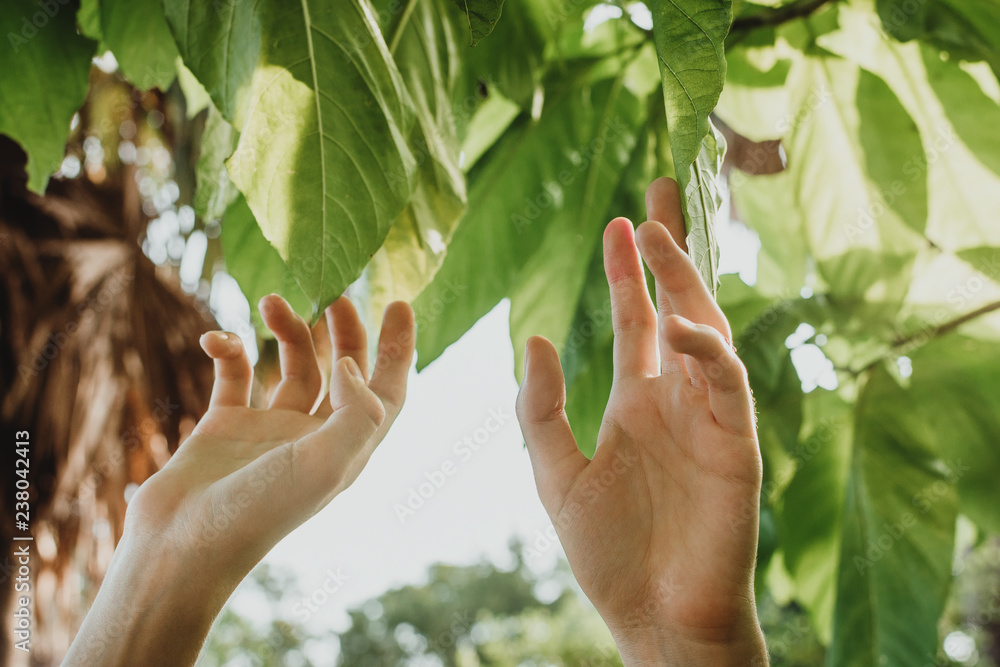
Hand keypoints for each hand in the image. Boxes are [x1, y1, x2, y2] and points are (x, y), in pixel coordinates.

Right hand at [65, 295, 414, 665]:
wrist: (181, 547)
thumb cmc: (259, 512)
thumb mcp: (326, 465)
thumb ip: (356, 412)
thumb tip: (353, 365)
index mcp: (348, 449)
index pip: (388, 391)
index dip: (399, 349)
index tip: (399, 302)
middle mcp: (314, 437)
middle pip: (343, 371)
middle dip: (344, 331)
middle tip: (335, 295)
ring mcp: (270, 431)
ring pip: (291, 366)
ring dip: (286, 331)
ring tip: (271, 301)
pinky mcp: (225, 426)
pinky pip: (233, 375)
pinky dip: (227, 351)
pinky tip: (216, 340)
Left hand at [516, 178, 766, 665]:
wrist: (652, 614)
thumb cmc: (608, 553)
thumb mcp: (556, 475)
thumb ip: (540, 411)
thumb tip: (536, 339)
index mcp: (635, 403)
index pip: (635, 322)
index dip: (628, 274)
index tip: (619, 223)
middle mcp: (675, 400)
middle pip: (678, 307)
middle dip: (669, 253)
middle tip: (656, 194)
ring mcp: (708, 418)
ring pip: (708, 331)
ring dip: (688, 283)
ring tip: (659, 234)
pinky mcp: (736, 445)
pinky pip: (727, 384)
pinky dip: (708, 350)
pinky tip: (679, 322)